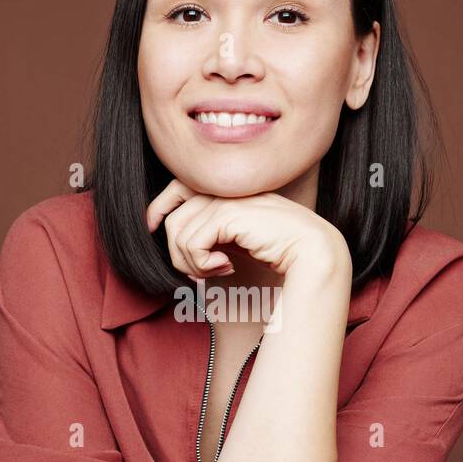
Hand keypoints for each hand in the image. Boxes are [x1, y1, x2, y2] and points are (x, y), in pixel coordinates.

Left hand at [145, 179, 350, 281]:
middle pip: (174, 219)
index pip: (178, 187)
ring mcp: (228, 199)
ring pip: (179, 233)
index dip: (159, 206)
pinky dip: (201, 263)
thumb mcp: (236, 244)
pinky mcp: (230, 213)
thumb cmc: (278, 254)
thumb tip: (178, 248)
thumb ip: (212, 238)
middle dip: (178, 254)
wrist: (312, 253)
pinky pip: (192, 242)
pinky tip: (225, 268)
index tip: (150, 226)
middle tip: (200, 274)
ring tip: (217, 271)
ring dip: (192, 263)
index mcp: (228, 193)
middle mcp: (225, 192)